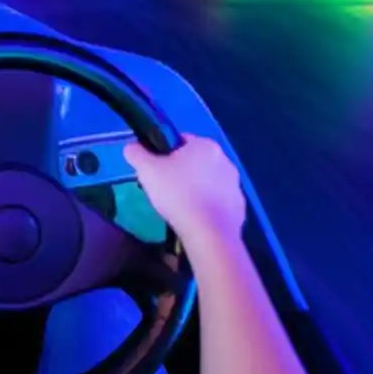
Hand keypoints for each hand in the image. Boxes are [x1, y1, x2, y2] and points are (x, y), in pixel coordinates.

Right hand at [124, 135, 245, 245]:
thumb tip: (132, 147)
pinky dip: (208, 208)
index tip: (155, 171)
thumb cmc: (177, 195)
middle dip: (181, 172)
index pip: (181, 140)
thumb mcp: (147, 171)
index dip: (164, 154)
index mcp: (204, 145)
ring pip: (208, 182)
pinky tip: (195, 219)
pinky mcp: (239, 206)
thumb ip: (136, 153)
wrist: (208, 233)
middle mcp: (225, 160)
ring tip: (179, 208)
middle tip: (164, 190)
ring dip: (196, 190)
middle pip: (196, 161)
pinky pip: (219, 202)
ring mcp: (235, 184)